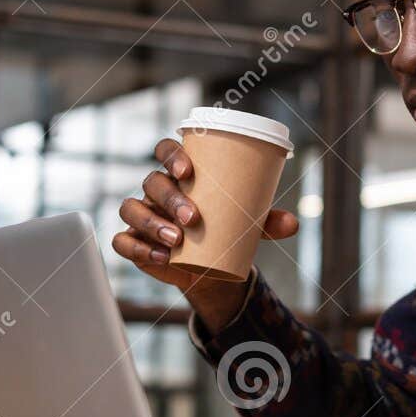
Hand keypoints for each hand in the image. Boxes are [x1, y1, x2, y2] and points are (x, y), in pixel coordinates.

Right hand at [111, 137, 298, 331]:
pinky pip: (122, 241)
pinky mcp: (133, 241)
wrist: (210, 266)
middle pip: (151, 181)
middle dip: (170, 197)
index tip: (188, 170)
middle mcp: (156, 189)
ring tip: (178, 241)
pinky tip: (159, 256)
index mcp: (179, 173)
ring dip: (151, 223)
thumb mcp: (249, 224)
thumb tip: (293, 223)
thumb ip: (268, 221)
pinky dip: (136, 247)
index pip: (165, 150)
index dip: (171, 155)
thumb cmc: (226, 229)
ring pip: (131, 208)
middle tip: (193, 218)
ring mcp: (142, 214)